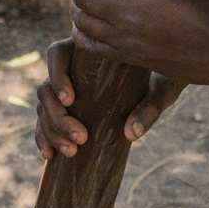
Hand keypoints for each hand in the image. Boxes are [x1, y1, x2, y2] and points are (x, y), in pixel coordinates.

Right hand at [35, 36, 183, 159]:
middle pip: (47, 88)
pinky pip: (45, 123)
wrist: (165, 81)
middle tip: (81, 137)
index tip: (71, 100)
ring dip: (52, 131)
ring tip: (71, 151)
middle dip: (58, 116)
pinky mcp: (67, 110)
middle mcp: (71, 69)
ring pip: (44, 108)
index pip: (57, 55)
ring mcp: (66, 90)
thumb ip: (149, 107)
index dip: (57, 76)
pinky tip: (49, 155)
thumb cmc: (163, 78)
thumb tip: (131, 133)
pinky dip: (44, 138)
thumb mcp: (161, 90)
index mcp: (86, 52)